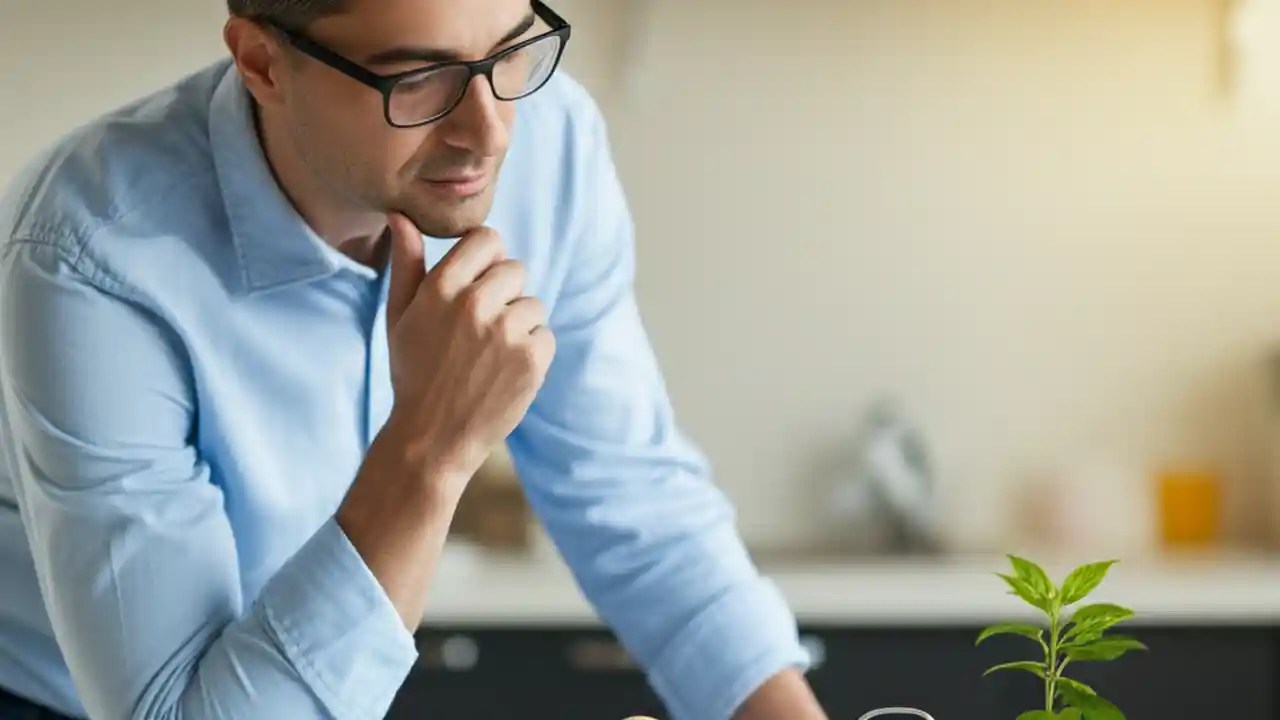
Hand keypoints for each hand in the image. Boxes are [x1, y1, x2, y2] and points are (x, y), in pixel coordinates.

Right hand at [383, 212, 555, 488]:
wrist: (432, 438)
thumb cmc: (413, 374)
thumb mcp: (399, 318)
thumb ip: (406, 265)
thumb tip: (401, 218)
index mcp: (441, 288)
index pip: (488, 239)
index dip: (488, 259)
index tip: (480, 282)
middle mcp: (474, 304)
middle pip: (516, 269)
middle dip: (504, 294)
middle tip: (481, 330)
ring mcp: (506, 331)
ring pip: (532, 305)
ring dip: (519, 325)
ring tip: (489, 356)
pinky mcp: (531, 359)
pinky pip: (545, 334)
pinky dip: (532, 352)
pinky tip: (504, 372)